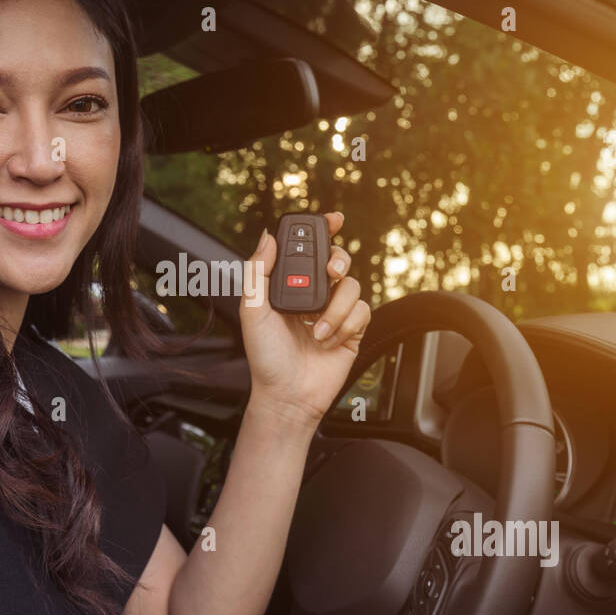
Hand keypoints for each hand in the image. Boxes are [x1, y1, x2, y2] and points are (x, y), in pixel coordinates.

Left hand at [239, 212, 370, 425]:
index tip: (332, 219)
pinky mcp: (352, 330)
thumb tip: (268, 237)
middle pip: (338, 261)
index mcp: (289, 287)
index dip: (323, 230)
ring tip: (317, 331)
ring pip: (352, 287)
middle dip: (338, 261)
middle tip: (330, 274)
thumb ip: (257, 272)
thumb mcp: (253, 311)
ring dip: (336, 309)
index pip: (308, 251)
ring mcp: (334, 312)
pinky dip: (346, 325)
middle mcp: (314, 296)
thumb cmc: (266, 357)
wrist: (287, 395)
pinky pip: (363, 311)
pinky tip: (329, 340)